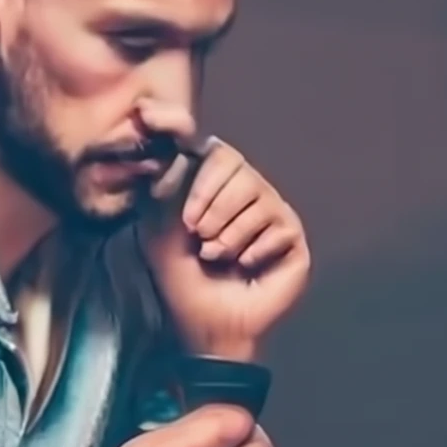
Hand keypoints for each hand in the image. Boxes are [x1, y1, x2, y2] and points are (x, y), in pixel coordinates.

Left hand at [136, 100, 310, 358]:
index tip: (152, 121)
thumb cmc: (183, 280)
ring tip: (218, 257)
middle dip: (210, 203)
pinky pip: (278, 225)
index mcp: (218, 187)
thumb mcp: (159, 228)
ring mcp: (275, 214)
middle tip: (197, 234)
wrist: (208, 325)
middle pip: (236, 167)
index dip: (188, 138)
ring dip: (229, 233)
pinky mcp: (294, 240)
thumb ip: (162, 181)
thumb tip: (152, 124)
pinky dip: (254, 249)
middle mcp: (250, 194)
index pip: (214, 150)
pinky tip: (245, 266)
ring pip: (257, 197)